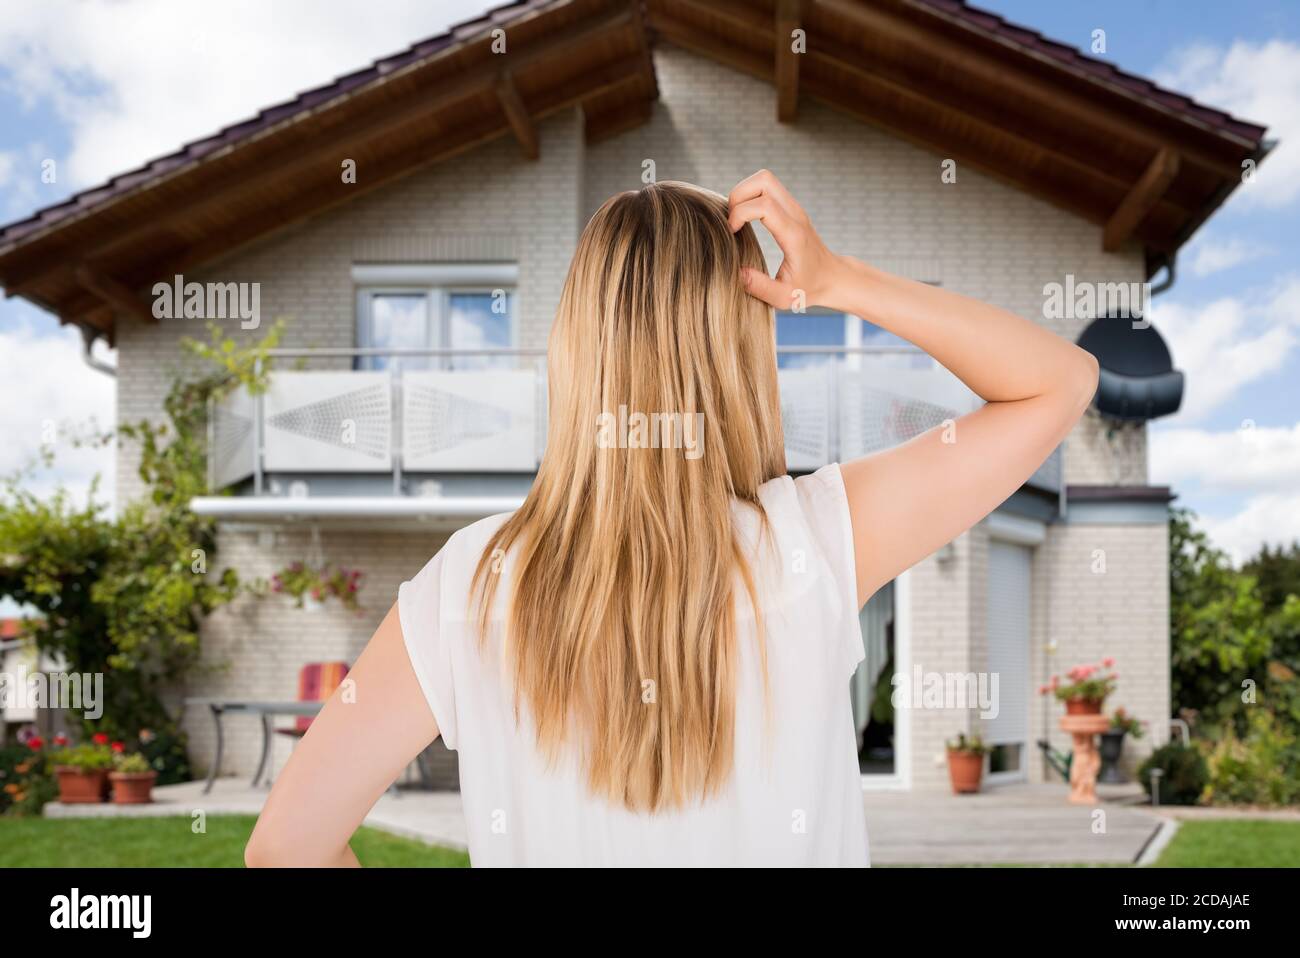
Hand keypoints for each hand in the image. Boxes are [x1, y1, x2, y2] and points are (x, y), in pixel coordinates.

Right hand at [727, 169, 841, 311]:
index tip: (732, 233)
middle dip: (738, 195)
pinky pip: (766, 188)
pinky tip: (745, 219)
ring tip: (736, 218)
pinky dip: (750, 196)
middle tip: (731, 220)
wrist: (832, 277)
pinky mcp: (790, 207)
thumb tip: (737, 272)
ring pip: (764, 178)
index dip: (740, 213)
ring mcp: (793, 207)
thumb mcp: (784, 297)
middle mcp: (795, 214)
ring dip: (743, 193)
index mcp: (793, 234)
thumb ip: (760, 287)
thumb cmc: (808, 288)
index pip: (764, 205)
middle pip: (763, 180)